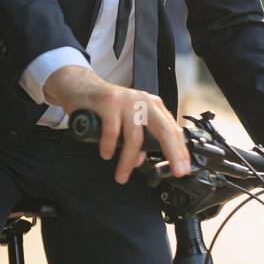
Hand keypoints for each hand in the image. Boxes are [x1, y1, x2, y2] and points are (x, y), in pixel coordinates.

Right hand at [41, 65, 191, 183]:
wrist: (80, 86)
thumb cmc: (107, 107)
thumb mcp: (128, 121)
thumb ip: (138, 140)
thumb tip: (141, 161)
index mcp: (153, 106)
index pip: (173, 130)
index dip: (180, 151)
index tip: (183, 169)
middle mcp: (144, 101)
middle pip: (164, 130)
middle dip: (173, 153)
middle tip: (175, 172)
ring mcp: (127, 101)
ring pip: (135, 136)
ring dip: (128, 161)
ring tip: (121, 176)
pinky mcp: (109, 102)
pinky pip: (112, 131)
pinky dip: (109, 147)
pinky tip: (106, 154)